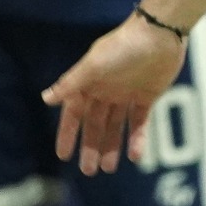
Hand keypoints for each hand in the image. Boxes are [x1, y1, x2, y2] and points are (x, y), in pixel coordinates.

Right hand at [42, 12, 187, 174]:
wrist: (159, 35)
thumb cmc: (122, 47)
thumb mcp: (93, 66)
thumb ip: (70, 84)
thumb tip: (46, 99)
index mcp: (89, 83)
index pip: (74, 114)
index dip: (68, 134)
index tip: (63, 155)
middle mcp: (105, 91)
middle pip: (95, 125)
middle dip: (91, 147)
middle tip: (88, 171)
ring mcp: (126, 95)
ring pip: (116, 127)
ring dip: (111, 147)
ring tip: (107, 169)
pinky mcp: (147, 97)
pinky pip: (139, 123)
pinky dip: (136, 139)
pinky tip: (134, 157)